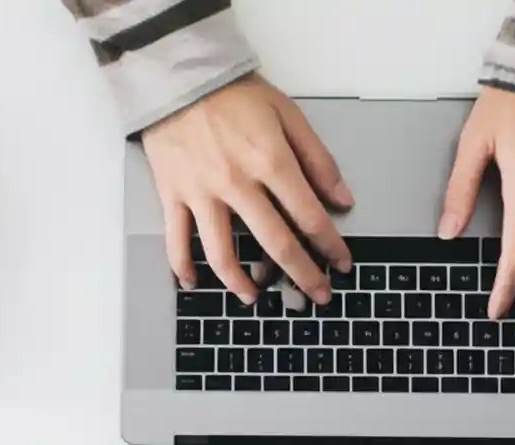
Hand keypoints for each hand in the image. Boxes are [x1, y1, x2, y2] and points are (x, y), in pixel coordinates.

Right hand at [143, 74, 354, 304]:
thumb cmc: (233, 93)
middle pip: (275, 243)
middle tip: (316, 296)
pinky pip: (176, 240)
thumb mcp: (287, 114)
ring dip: (241, 283)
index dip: (330, 246)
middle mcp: (237, 183)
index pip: (309, 216)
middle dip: (302, 275)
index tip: (341, 264)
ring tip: (254, 298)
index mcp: (270, 161)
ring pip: (222, 253)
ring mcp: (201, 192)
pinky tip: (194, 283)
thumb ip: (318, 158)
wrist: (178, 75)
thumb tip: (342, 199)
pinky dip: (183, 267)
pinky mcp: (172, 194)